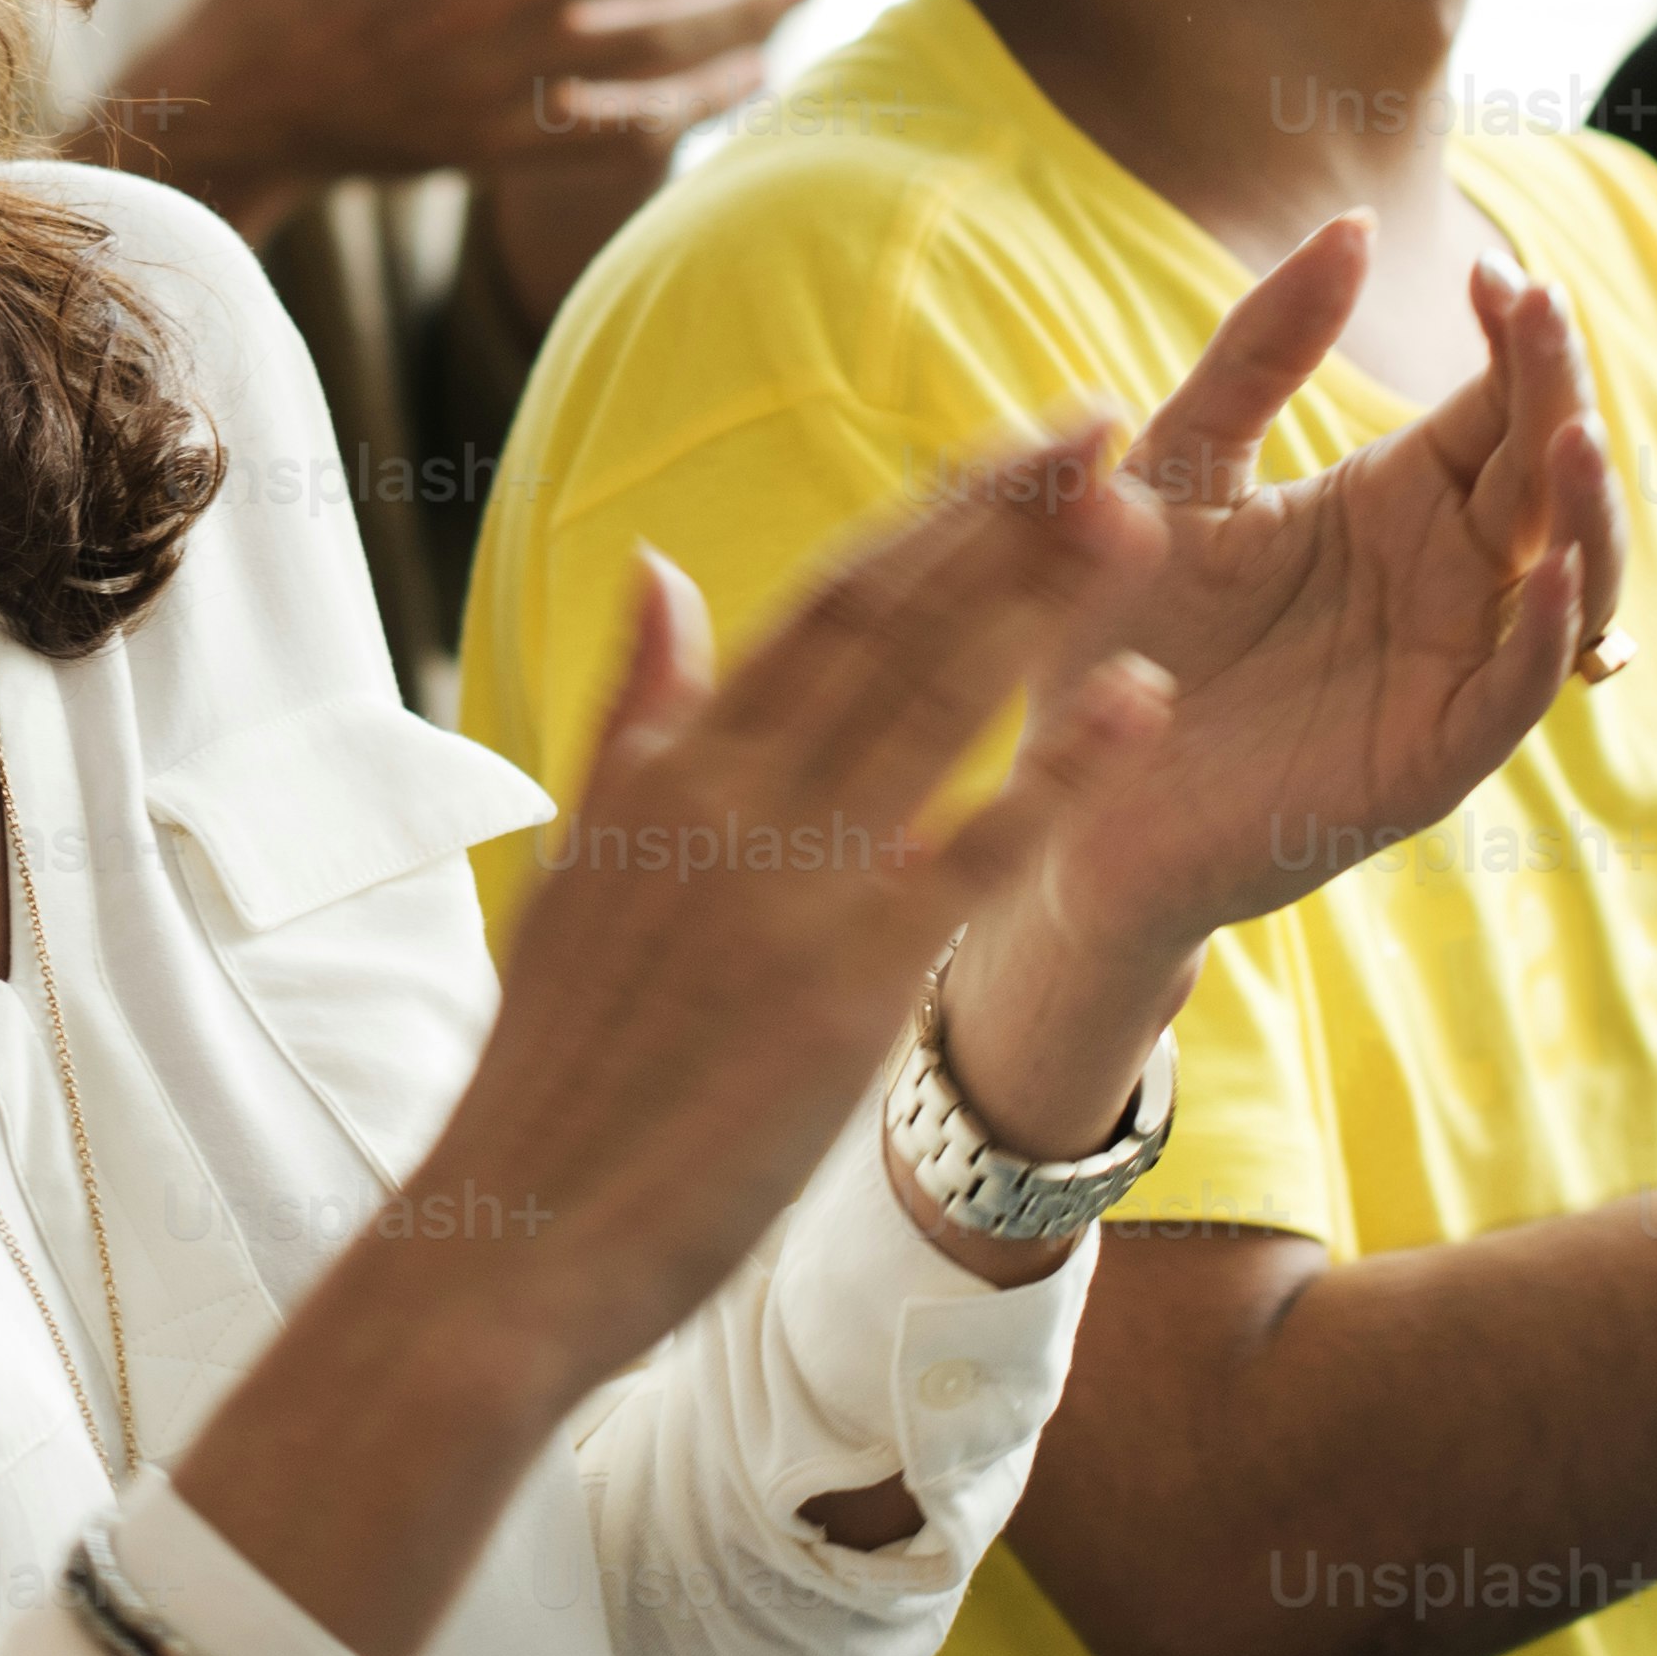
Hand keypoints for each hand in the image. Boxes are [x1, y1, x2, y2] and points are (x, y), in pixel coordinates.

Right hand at [435, 432, 1176, 1383]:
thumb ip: (634, 714)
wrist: (511, 1230)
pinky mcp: (840, 985)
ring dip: (1043, 601)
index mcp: (665, 768)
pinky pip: (971, 858)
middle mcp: (725, 800)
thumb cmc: (552, 1068)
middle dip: (1009, 518)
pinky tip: (1137, 697)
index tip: (1029, 446)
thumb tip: (656, 564)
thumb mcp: (574, 864)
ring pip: (933, 708)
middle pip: (890, 623)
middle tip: (1113, 425)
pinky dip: (1057, 770)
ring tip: (1145, 512)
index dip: (938, 514)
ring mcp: (784, 887)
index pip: (822, 600)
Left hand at [939, 223, 1619, 1123]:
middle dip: (1557, 390)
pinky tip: (1543, 566)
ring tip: (1569, 430)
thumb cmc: (1122, 626)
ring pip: (1569, 578)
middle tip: (1536, 308)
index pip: (1499, 401)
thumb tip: (1349, 227)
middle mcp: (1447, 578)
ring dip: (1583, 506)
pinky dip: (1544, 631)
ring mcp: (1449, 666)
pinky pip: (1515, 691)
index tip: (1493, 271)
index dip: (1515, 337)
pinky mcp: (1429, 755)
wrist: (1066, 790)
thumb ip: (1257, 356)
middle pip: (1547, 473)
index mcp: (1398, 500)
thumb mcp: (1177, 465)